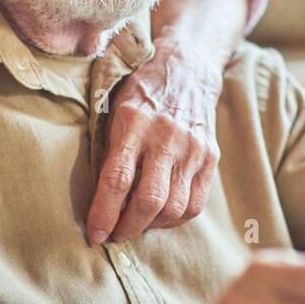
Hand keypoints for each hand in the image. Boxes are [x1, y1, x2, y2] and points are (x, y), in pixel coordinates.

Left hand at [87, 34, 222, 243]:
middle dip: (128, 228)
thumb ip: (110, 151)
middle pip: (149, 200)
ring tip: (136, 224)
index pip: (117, 179)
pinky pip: (194, 204)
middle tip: (115, 235)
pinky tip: (161, 215)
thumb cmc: (141, 91)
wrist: (187, 68)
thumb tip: (102, 201)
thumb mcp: (115, 110)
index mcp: (134, 122)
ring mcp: (192, 148)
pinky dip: (175, 218)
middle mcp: (166, 136)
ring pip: (174, 208)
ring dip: (151, 226)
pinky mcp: (210, 157)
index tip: (94, 235)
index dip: (103, 213)